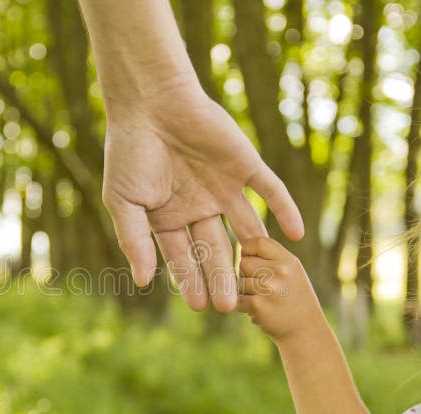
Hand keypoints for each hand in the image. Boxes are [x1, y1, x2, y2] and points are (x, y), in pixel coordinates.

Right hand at [102, 82, 303, 311]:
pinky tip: (297, 234)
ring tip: (263, 279)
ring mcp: (224, 186)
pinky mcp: (246, 165)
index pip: (183, 255)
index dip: (191, 279)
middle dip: (222, 276)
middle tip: (229, 305)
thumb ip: (134, 240)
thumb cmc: (129, 151)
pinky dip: (285, 210)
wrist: (151, 101)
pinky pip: (270, 191)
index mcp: (170, 216)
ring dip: (254, 252)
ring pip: (244, 227)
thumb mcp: (123, 201)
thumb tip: (141, 281)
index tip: (199, 306)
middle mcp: (199, 206)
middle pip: (216, 247)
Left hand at [236, 237, 322, 340]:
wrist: (305, 332)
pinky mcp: (257, 305)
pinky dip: (242, 306)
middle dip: (245, 274)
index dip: (249, 251)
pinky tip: (257, 310)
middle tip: (259, 286)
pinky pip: (236, 299)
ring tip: (263, 300)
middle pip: (244, 262)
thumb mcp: (291, 272)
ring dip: (244, 292)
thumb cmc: (294, 299)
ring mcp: (269, 288)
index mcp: (288, 261)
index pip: (258, 242)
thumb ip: (271, 257)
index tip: (251, 261)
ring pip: (238, 282)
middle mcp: (280, 271)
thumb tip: (241, 244)